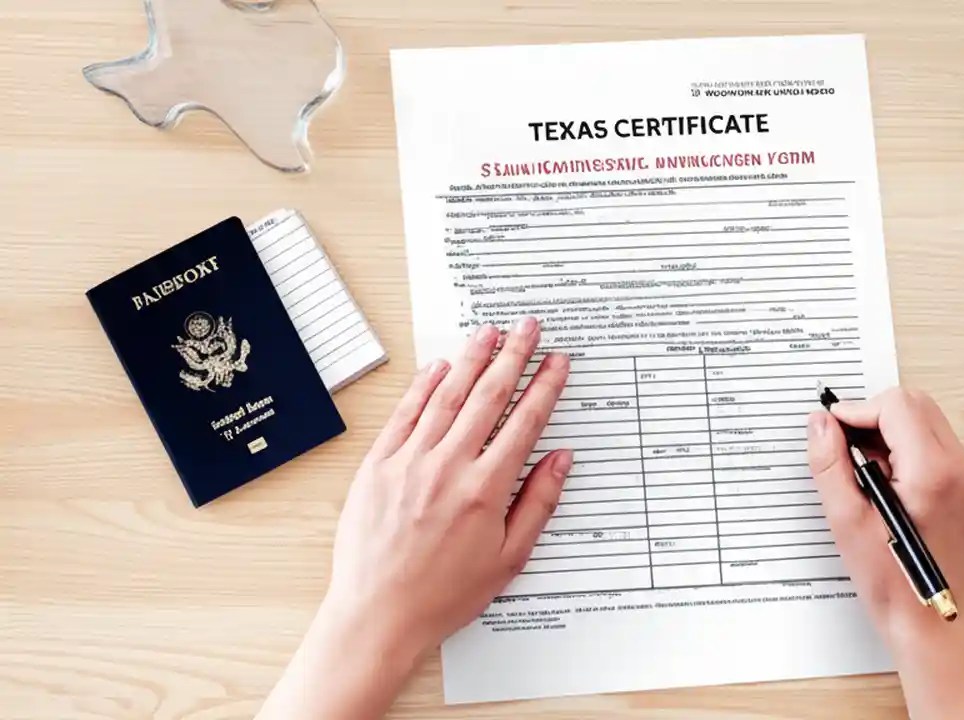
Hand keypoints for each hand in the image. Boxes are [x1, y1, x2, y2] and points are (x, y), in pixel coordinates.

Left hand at [258, 318, 571, 719]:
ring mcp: (409, 462)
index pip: (524, 422)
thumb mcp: (509, 558)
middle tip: (529, 328)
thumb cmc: (444, 594)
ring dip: (471, 359)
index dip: (544, 386)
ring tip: (490, 332)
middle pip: (489, 396)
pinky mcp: (378, 466)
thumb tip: (561, 459)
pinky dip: (423, 387)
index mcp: (486, 489)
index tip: (557, 362)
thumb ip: (538, 503)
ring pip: (447, 396)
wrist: (378, 614)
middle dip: (514, 356)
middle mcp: (448, 467)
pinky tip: (438, 368)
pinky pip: (404, 414)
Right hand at [807, 388, 963, 719]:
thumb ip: (830, 464)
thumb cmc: (892, 583)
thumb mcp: (847, 521)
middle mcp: (960, 468)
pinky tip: (882, 482)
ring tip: (862, 471)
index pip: (896, 406)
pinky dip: (904, 447)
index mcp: (934, 472)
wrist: (929, 623)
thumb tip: (820, 424)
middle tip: (844, 449)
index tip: (830, 432)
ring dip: (888, 431)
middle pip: (915, 404)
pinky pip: (934, 444)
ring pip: (925, 420)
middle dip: (874, 416)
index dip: (857, 411)